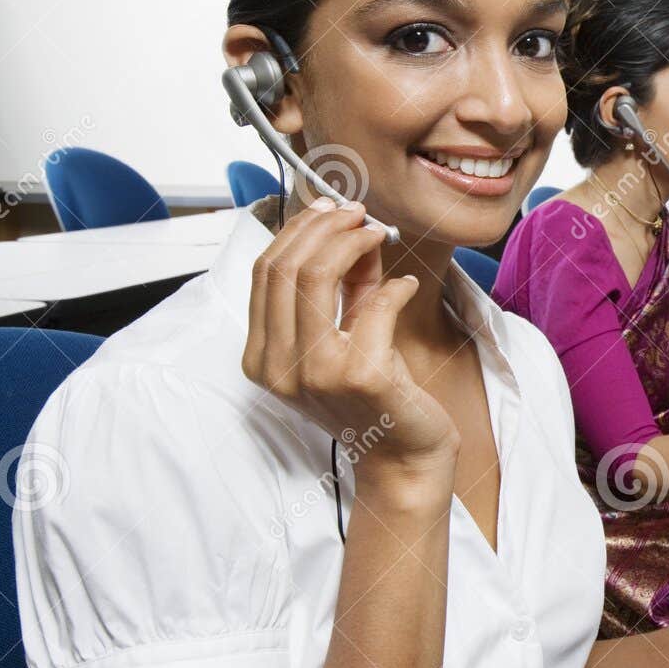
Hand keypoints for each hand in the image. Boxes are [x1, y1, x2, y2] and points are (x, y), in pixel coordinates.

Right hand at [242, 200, 458, 471]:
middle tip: (359, 216)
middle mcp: (278, 367)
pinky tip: (406, 286)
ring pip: (316, 277)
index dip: (298, 231)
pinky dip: (394, 286)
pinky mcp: (359, 375)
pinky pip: (374, 305)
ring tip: (379, 236)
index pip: (264, 272)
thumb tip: (349, 228)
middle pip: (286, 267)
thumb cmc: (374, 397)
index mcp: (261, 357)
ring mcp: (315, 373)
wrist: (401, 457)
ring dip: (352, 243)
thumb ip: (343, 286)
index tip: (329, 210)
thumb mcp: (345, 334)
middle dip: (325, 228)